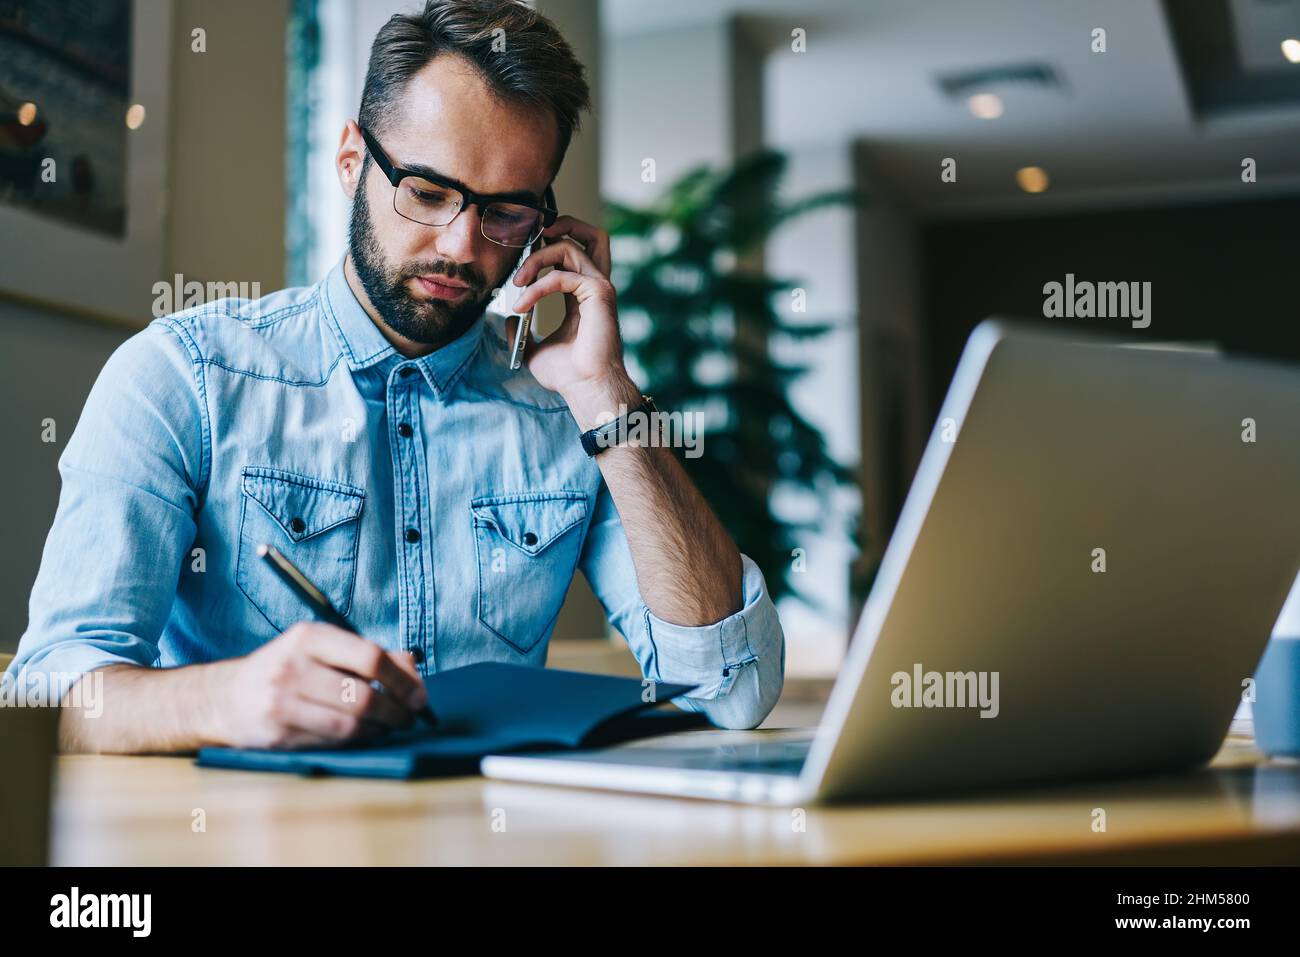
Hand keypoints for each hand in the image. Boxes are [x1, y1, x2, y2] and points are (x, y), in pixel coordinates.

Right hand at [209, 622, 427, 748]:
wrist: (228, 697)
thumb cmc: (290, 670)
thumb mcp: (323, 649)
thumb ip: (370, 655)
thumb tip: (414, 671)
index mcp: (309, 637)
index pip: (370, 657)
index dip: (402, 680)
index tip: (419, 696)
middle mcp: (292, 666)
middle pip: (363, 696)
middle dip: (396, 711)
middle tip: (409, 717)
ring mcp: (280, 702)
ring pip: (350, 725)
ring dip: (380, 730)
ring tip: (389, 727)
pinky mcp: (277, 734)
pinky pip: (331, 743)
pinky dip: (357, 742)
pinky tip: (364, 735)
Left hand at [507, 216, 628, 404]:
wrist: (586, 389)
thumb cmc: (568, 375)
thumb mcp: (534, 349)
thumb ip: (521, 331)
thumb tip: (507, 319)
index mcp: (583, 295)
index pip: (573, 253)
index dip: (549, 246)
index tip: (521, 260)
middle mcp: (595, 286)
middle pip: (590, 235)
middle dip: (562, 225)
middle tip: (532, 238)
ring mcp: (599, 288)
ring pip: (570, 246)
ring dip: (537, 259)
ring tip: (518, 282)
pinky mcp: (599, 293)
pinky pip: (563, 275)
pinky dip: (537, 287)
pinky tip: (523, 304)